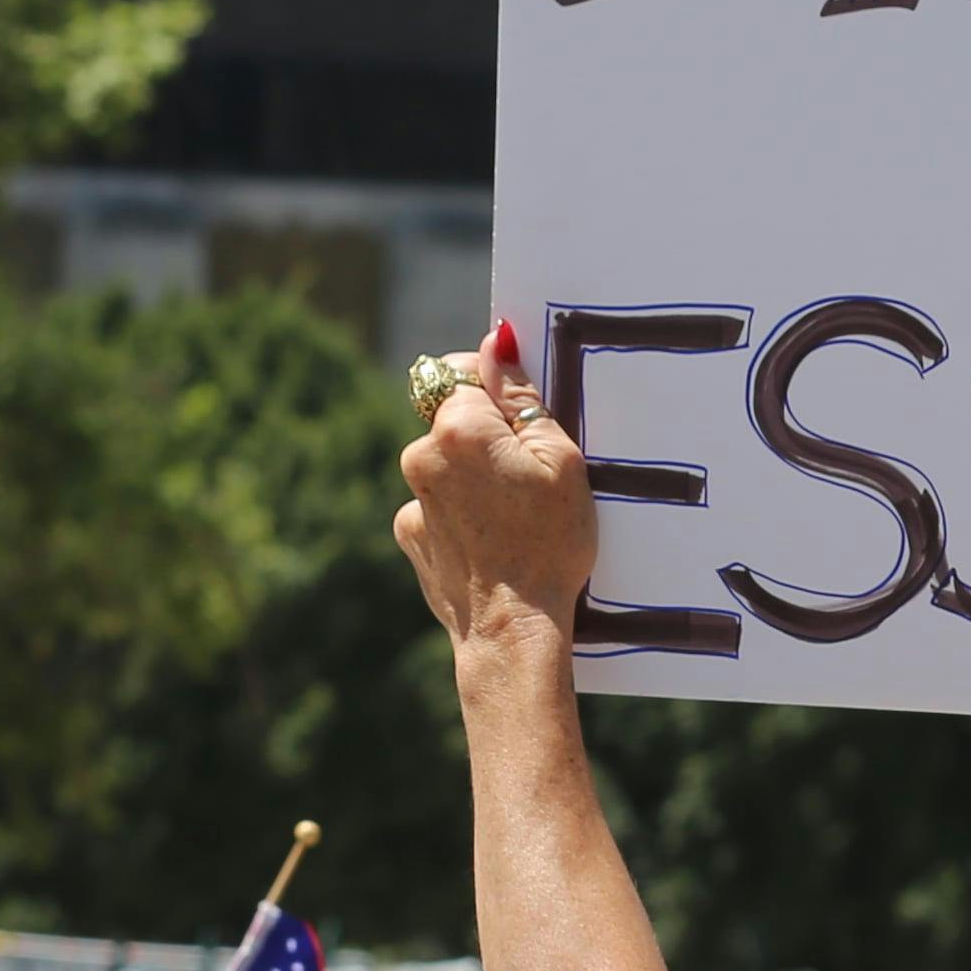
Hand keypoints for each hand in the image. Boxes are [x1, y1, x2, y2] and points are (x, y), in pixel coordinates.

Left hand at [395, 325, 597, 652]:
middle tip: (531, 478)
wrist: (512, 630)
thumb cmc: (549, 543)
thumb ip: (521, 396)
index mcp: (458, 427)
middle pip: (454, 419)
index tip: (524, 423)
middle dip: (488, 437)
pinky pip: (437, 505)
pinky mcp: (411, 535)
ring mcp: (412, 499)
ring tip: (516, 519)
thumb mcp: (559, 460)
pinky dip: (462, 514)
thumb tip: (495, 341)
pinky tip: (494, 542)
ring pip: (447, 465)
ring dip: (475, 478)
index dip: (498, 389)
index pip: (464, 370)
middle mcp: (421, 456)